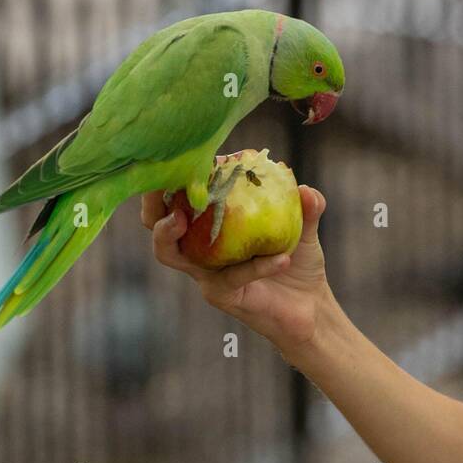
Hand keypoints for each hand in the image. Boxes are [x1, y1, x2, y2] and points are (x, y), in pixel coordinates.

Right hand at [142, 169, 334, 369]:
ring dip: (170, 231)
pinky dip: (257, 266)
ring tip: (181, 218)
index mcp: (213, 227)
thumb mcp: (304, 229)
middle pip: (156, 225)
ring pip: (169, 254)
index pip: (180, 199)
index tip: (181, 155)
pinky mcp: (220, 296)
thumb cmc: (298, 262)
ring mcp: (205, 274)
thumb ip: (307, 207)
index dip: (173, 179)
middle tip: (162, 184)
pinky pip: (232, 276)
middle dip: (152, 203)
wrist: (310, 308)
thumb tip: (305, 189)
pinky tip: (282, 258)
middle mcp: (199, 250)